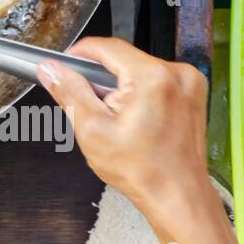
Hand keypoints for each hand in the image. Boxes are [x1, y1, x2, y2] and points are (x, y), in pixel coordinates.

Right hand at [37, 37, 243, 243]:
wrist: (179, 197)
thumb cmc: (142, 171)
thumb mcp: (92, 130)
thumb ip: (69, 91)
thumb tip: (49, 68)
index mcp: (152, 77)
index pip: (107, 46)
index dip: (80, 54)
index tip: (65, 66)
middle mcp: (176, 73)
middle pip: (124, 59)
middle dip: (102, 78)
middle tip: (91, 106)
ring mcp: (189, 83)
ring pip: (139, 69)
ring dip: (121, 86)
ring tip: (116, 119)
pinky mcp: (193, 94)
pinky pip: (156, 80)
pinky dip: (140, 93)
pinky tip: (136, 120)